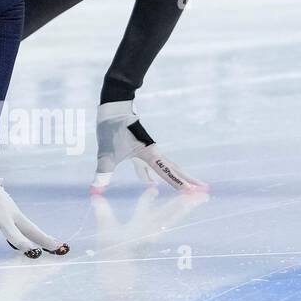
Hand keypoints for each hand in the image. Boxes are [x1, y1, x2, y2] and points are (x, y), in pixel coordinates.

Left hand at [0, 140, 68, 258]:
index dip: (23, 245)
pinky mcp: (10, 208)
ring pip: (31, 226)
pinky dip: (34, 232)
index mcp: (1, 216)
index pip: (15, 235)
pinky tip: (35, 239)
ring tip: (56, 248)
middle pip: (32, 230)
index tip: (34, 253)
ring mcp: (12, 210)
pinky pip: (25, 223)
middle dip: (46, 241)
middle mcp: (11, 213)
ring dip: (43, 237)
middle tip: (62, 251)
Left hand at [91, 102, 207, 193]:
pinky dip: (156, 175)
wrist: (113, 108)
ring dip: (176, 178)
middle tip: (205, 190)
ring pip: (166, 167)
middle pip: (174, 170)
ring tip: (189, 189)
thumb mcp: (105, 153)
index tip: (194, 192)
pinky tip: (151, 184)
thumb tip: (95, 189)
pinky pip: (153, 166)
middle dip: (188, 181)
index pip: (167, 173)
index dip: (180, 184)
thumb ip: (103, 172)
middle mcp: (153, 153)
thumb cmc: (111, 128)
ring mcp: (148, 151)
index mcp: (148, 154)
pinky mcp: (141, 149)